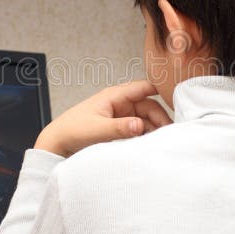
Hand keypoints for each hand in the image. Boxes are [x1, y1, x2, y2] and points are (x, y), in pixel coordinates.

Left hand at [34, 80, 172, 157]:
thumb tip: (140, 125)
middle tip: (169, 134)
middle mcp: (120, 103)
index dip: (161, 91)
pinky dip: (145, 136)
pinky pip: (138, 129)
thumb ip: (119, 128)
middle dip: (160, 118)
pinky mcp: (119, 128)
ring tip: (162, 142)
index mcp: (115, 96)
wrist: (57, 143)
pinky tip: (150, 145)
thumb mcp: (96, 130)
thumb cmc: (72, 131)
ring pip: (146, 119)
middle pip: (149, 106)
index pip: (144, 88)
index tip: (177, 102)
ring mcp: (120, 116)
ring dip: (154, 129)